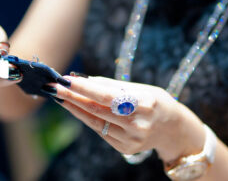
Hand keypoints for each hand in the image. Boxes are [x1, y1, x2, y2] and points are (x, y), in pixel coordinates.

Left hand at [49, 75, 205, 161]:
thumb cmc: (156, 102)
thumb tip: (84, 80)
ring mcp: (131, 140)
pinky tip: (76, 107)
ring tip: (59, 96)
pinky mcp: (125, 149)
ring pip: (94, 122)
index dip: (84, 88)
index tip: (66, 79)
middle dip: (72, 97)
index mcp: (146, 104)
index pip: (107, 96)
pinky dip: (86, 118)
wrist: (173, 130)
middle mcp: (138, 125)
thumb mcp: (141, 88)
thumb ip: (112, 86)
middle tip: (53, 87)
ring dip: (74, 108)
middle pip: (97, 110)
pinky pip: (100, 130)